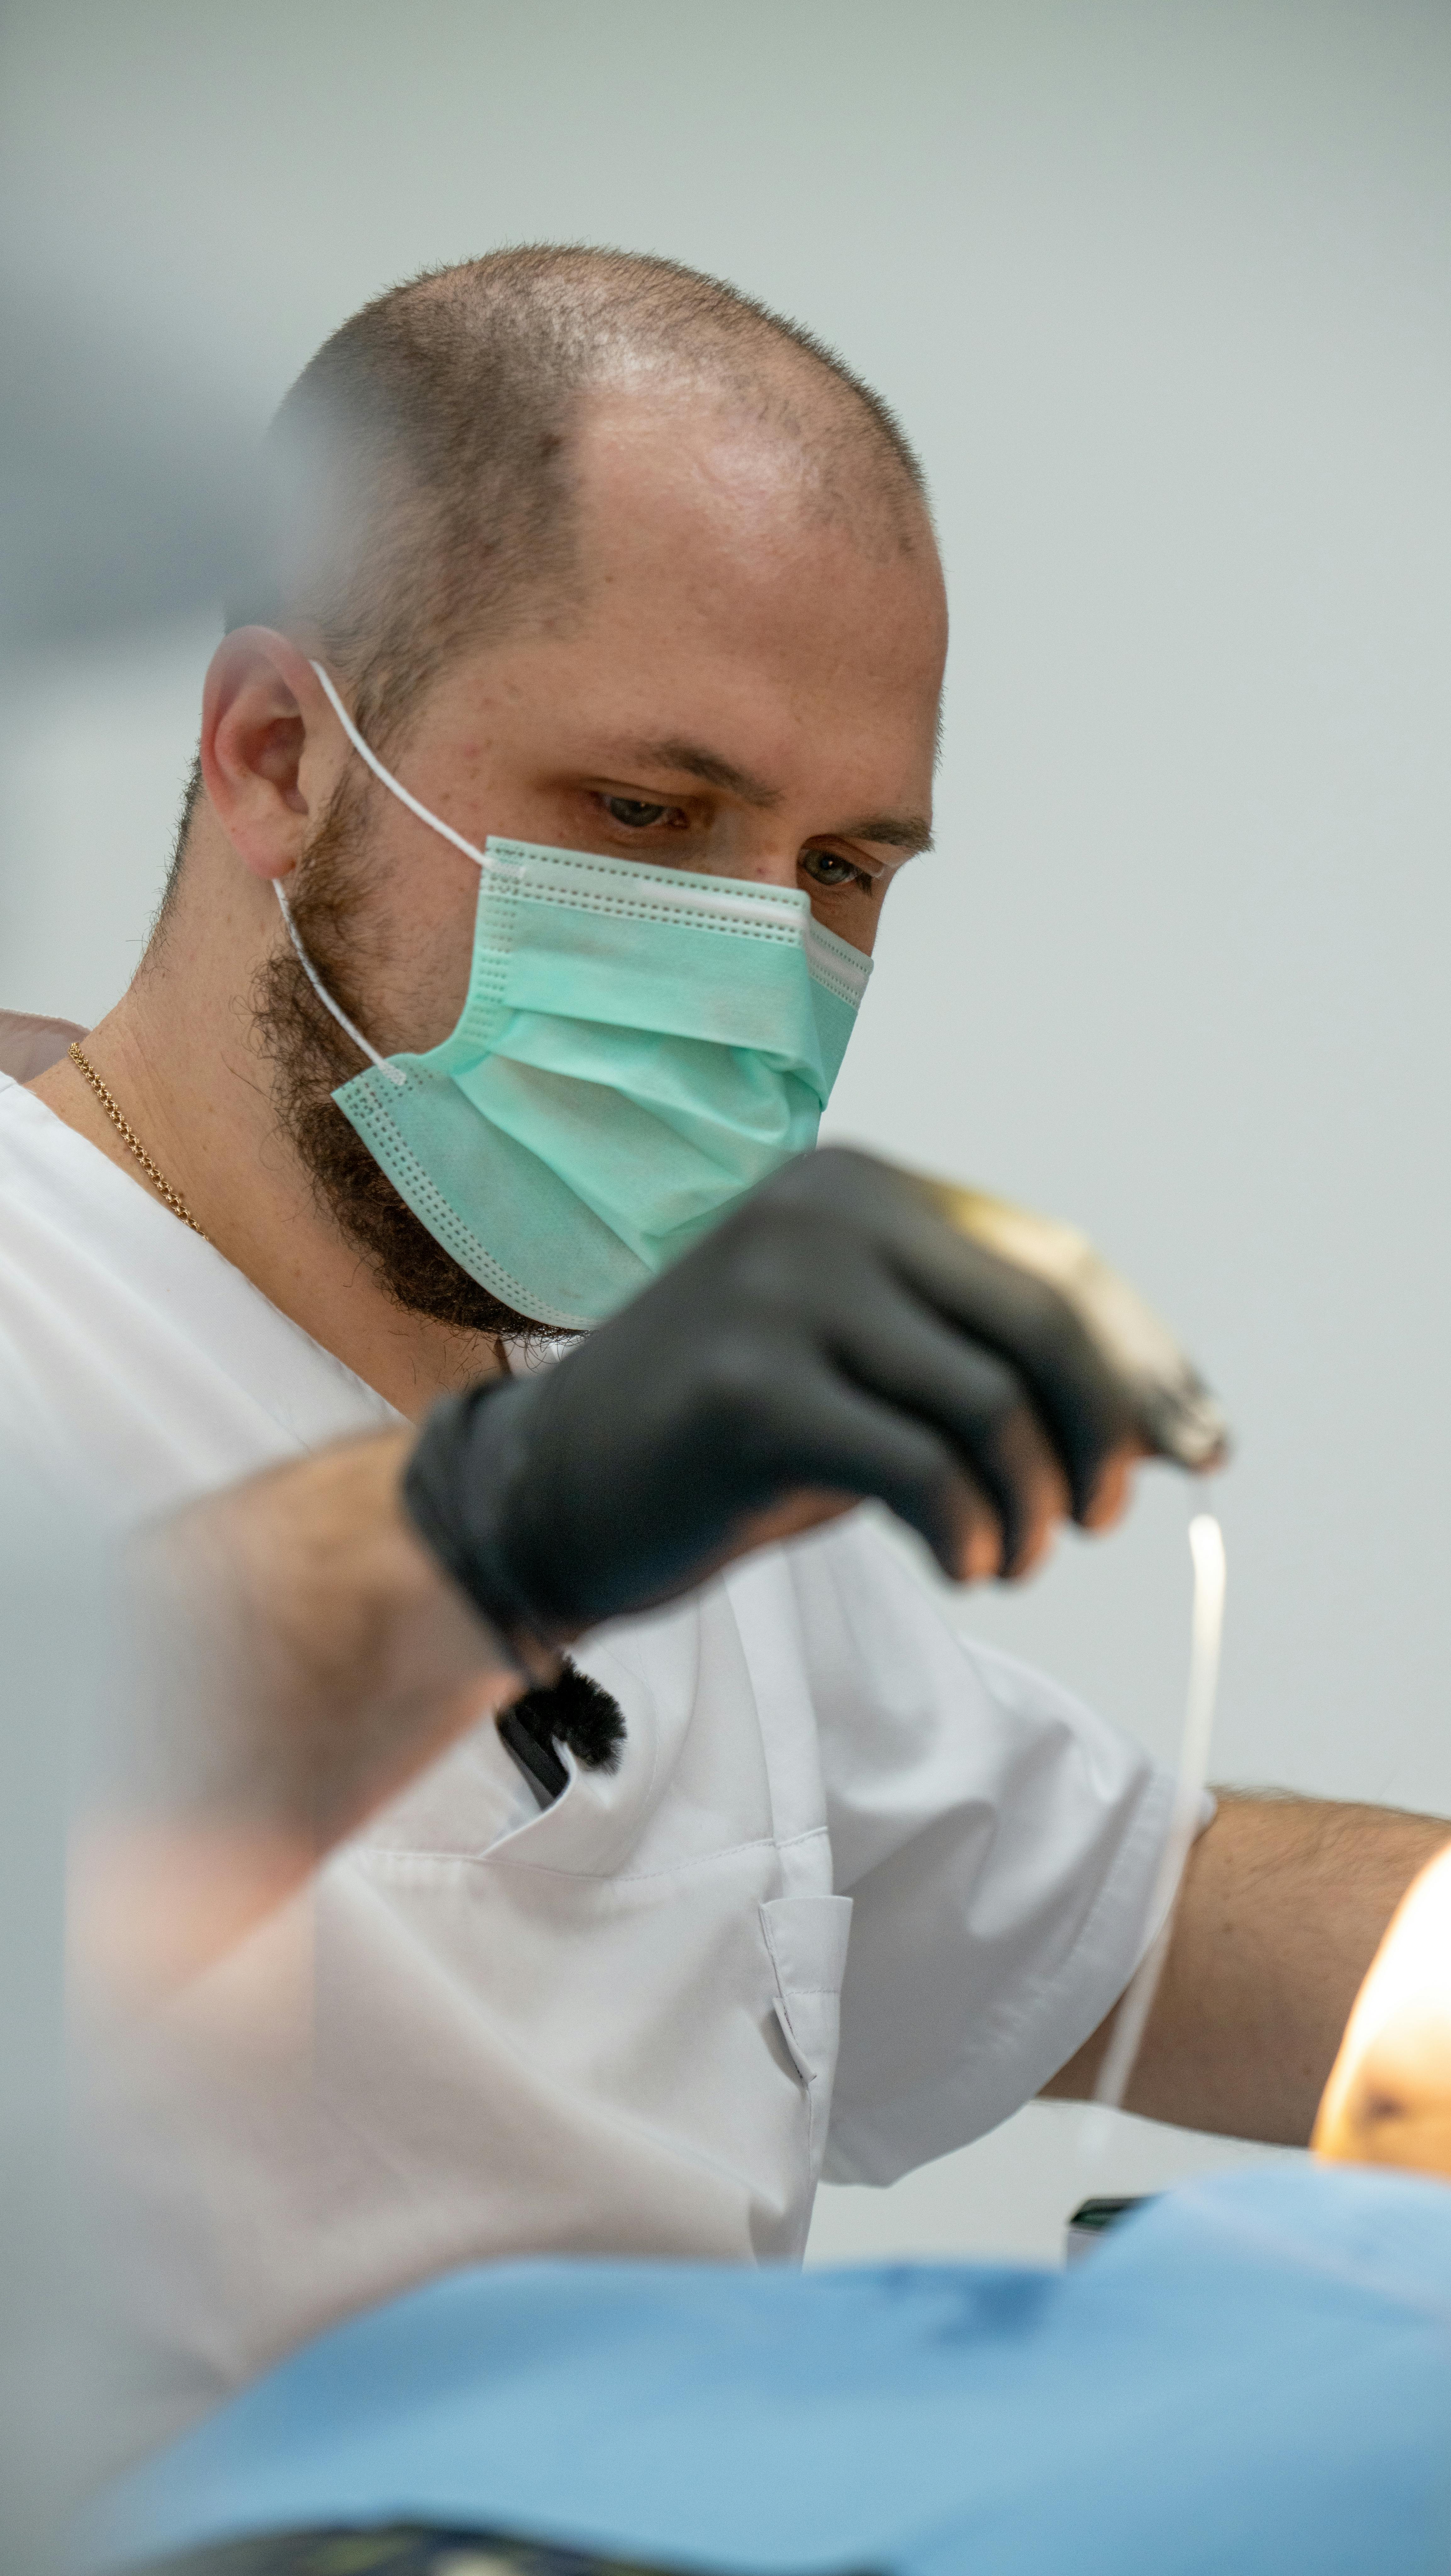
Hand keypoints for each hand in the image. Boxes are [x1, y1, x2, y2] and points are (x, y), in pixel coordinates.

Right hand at [402, 1147, 1155, 1655]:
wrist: (551, 1491)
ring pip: (990, 1403)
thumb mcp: (871, 1373)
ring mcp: (780, 1293)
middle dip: (1103, 1436)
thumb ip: (988, 1364)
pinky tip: (963, 1566)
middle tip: (1094, 1522)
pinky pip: (922, 1467)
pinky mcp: (748, 1389)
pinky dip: (969, 1531)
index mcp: (862, 1187)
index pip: (1054, 1263)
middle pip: (1039, 1324)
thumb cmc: (731, 1441)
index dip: (1142, 1361)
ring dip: (1030, 1506)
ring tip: (1007, 1558)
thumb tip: (1168, 1424)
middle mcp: (826, 1213)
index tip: (1201, 1446)